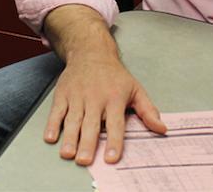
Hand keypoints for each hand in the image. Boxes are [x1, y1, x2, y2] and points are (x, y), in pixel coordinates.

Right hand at [43, 53, 166, 165]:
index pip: (115, 123)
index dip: (114, 141)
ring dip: (69, 137)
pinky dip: (52, 124)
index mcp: (114, 98)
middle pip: (91, 124)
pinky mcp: (63, 94)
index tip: (111, 157)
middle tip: (85, 160)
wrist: (91, 52)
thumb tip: (162, 128)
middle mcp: (95, 98)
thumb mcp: (135, 89)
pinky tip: (51, 137)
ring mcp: (77, 96)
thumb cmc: (114, 75)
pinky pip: (57, 111)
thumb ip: (148, 111)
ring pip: (72, 120)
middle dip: (87, 143)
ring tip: (68, 153)